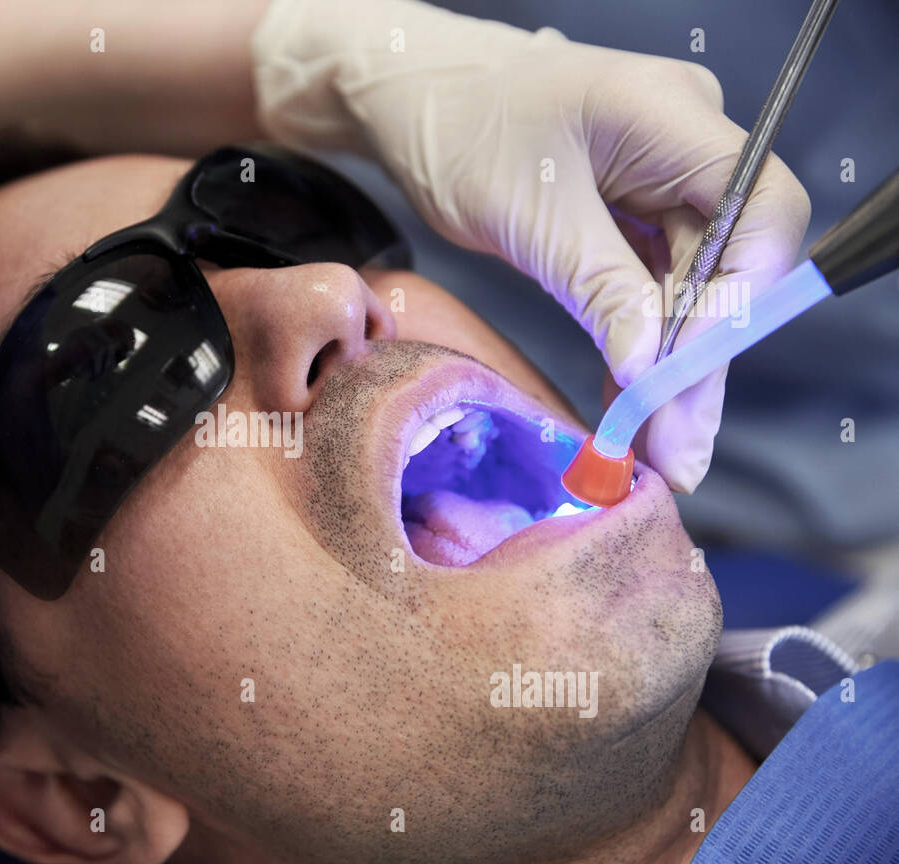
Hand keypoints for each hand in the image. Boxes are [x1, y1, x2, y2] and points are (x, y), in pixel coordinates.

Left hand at [252, 0, 810, 491]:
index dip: (737, 299)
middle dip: (698, 361)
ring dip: (670, 370)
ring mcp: (660, 181)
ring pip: (689, 288)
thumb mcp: (530, 217)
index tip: (685, 374)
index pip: (760, 210)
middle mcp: (684, 146)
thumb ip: (602, 288)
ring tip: (660, 451)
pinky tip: (630, 408)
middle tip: (680, 450)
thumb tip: (651, 369)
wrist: (413, 102)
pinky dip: (637, 346)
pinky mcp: (629, 216)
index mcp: (673, 116)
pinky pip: (650, 288)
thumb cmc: (461, 130)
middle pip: (726, 264)